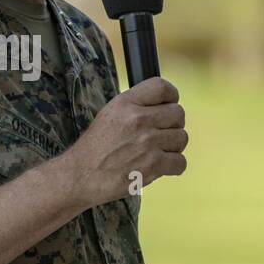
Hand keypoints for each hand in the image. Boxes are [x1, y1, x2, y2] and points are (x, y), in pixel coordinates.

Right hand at [59, 76, 187, 209]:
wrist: (81, 176)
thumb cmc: (94, 147)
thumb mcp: (109, 114)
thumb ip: (135, 106)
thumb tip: (162, 106)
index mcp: (126, 103)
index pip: (162, 87)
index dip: (172, 97)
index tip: (169, 105)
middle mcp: (139, 119)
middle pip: (178, 113)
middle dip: (173, 125)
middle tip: (161, 134)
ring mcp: (148, 142)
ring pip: (182, 138)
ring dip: (173, 146)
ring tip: (158, 152)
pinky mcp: (153, 165)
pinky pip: (181, 162)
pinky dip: (173, 166)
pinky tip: (160, 166)